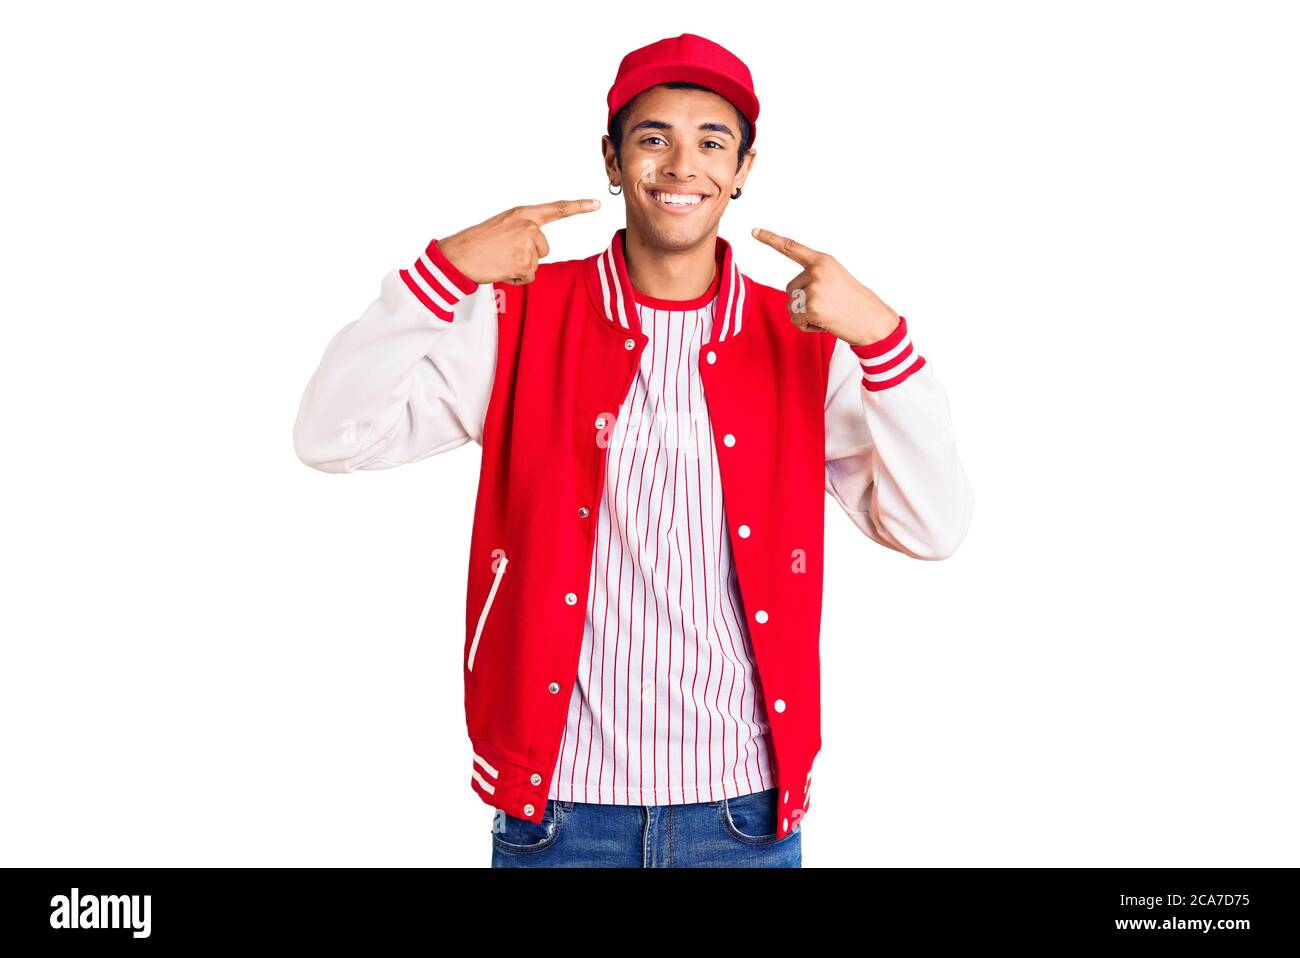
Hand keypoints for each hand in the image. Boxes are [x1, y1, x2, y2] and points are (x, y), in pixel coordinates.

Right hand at [438, 199, 600, 284]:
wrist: (458, 256)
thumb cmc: (476, 243)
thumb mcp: (501, 226)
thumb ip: (522, 230)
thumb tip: (536, 247)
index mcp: (522, 213)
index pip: (555, 209)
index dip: (578, 207)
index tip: (596, 204)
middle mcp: (528, 225)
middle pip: (543, 249)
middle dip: (527, 256)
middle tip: (503, 254)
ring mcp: (527, 243)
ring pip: (535, 264)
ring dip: (520, 268)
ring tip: (499, 261)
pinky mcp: (525, 262)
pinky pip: (529, 277)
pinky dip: (516, 279)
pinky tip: (501, 269)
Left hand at [751, 227, 899, 346]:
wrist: (872, 320)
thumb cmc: (854, 301)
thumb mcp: (836, 278)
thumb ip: (814, 276)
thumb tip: (793, 291)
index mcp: (823, 261)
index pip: (791, 248)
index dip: (770, 239)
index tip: (754, 231)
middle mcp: (816, 272)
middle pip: (790, 288)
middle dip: (803, 300)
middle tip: (828, 304)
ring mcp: (813, 290)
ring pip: (791, 305)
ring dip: (805, 314)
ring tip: (828, 313)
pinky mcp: (811, 308)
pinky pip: (795, 320)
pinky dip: (807, 326)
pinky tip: (824, 323)